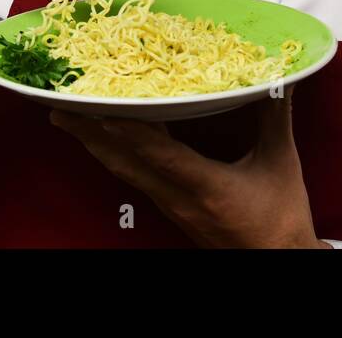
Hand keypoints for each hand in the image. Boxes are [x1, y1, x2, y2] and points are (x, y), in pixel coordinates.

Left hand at [50, 84, 330, 248]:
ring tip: (68, 120)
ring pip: (124, 170)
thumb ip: (275, 117)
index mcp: (203, 186)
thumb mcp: (280, 163)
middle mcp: (178, 197)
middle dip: (90, 133)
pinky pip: (134, 176)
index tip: (100, 107)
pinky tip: (104, 140)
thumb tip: (278, 79)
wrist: (276, 262)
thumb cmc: (279, 218)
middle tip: (60, 107)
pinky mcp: (171, 207)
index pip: (158, 154)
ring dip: (95, 143)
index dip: (129, 130)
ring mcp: (170, 204)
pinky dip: (115, 153)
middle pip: (125, 161)